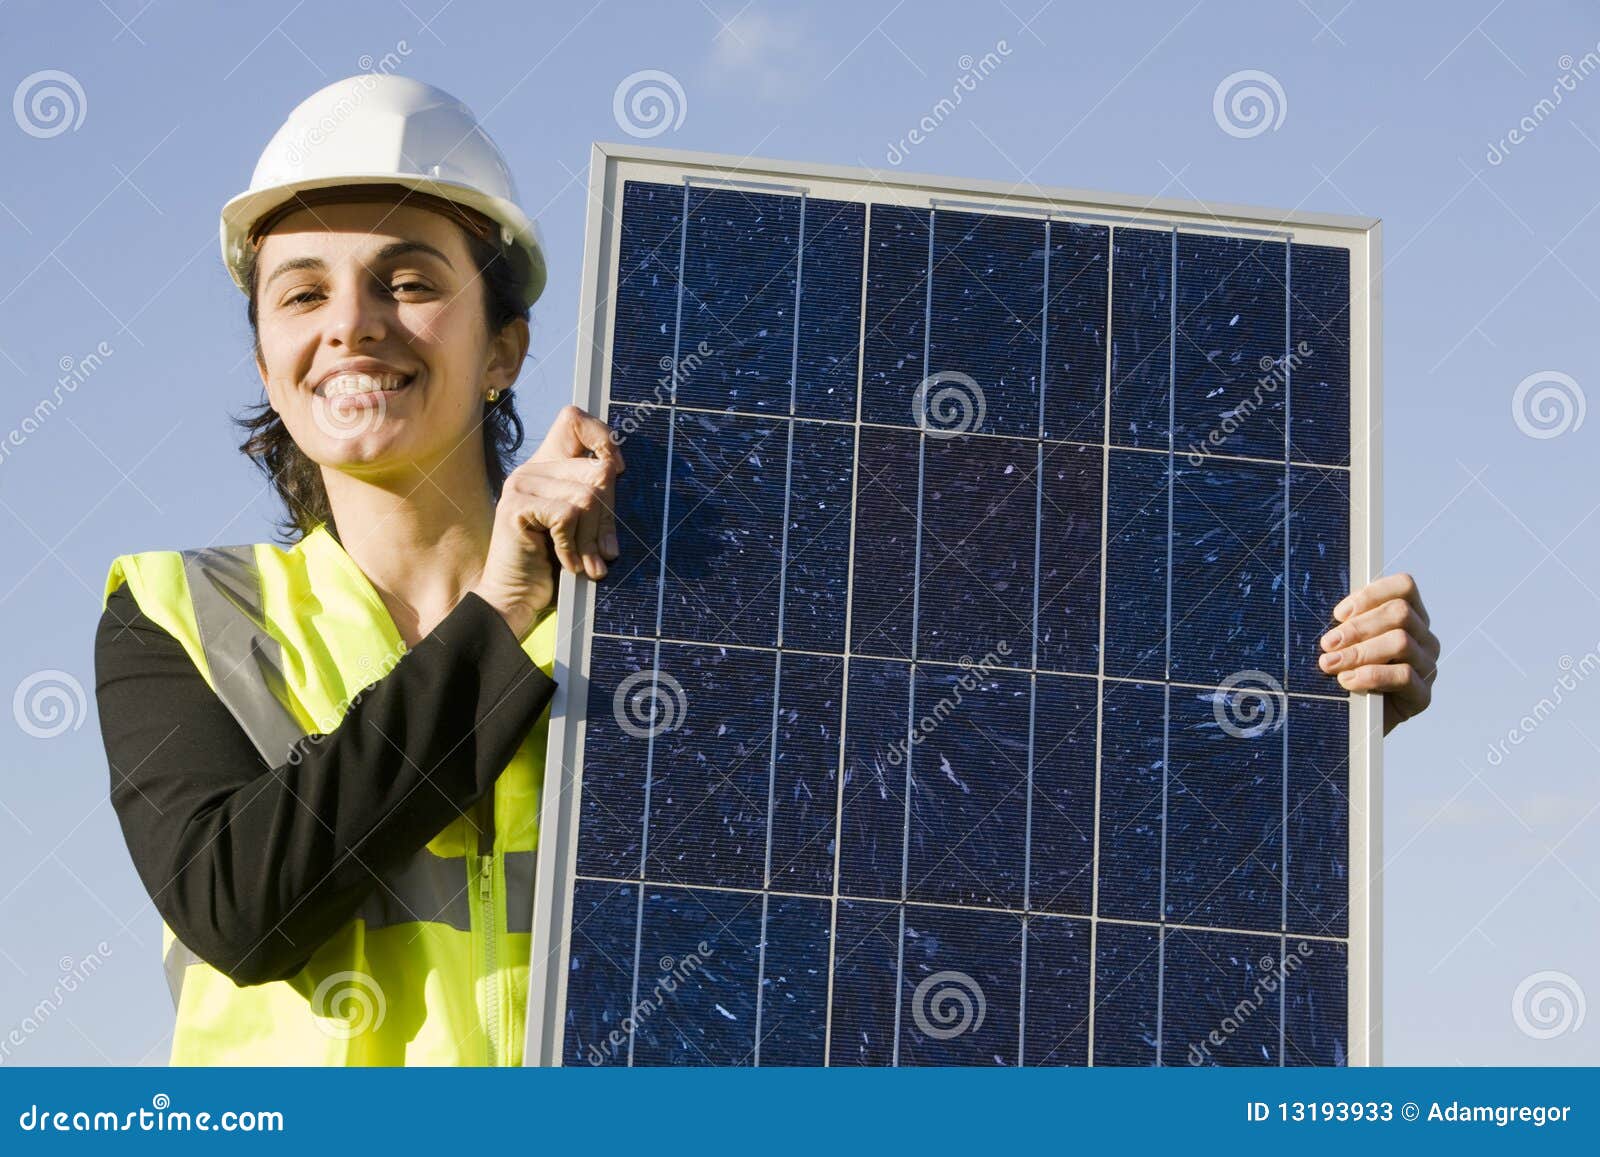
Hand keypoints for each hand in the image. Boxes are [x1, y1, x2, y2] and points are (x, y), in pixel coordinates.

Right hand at [470, 405, 623, 639]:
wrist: (516, 600)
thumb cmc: (553, 564)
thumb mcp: (583, 524)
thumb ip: (597, 496)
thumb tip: (619, 470)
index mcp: (548, 465)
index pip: (574, 419)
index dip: (603, 437)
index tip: (619, 471)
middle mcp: (532, 468)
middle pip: (597, 470)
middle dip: (608, 516)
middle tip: (604, 551)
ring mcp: (521, 485)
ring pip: (587, 497)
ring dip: (592, 539)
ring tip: (587, 564)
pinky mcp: (516, 506)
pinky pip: (568, 515)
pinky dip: (574, 546)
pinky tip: (566, 563)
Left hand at [1318, 572, 1438, 734]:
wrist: (1355, 722)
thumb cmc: (1348, 673)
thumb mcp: (1347, 643)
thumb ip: (1348, 623)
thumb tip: (1337, 614)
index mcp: (1410, 617)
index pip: (1405, 587)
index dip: (1370, 594)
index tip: (1339, 613)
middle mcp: (1425, 639)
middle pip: (1400, 613)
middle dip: (1357, 627)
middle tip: (1327, 644)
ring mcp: (1428, 666)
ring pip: (1401, 642)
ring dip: (1359, 652)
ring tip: (1330, 664)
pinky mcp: (1423, 696)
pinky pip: (1404, 675)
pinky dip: (1370, 675)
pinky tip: (1347, 681)